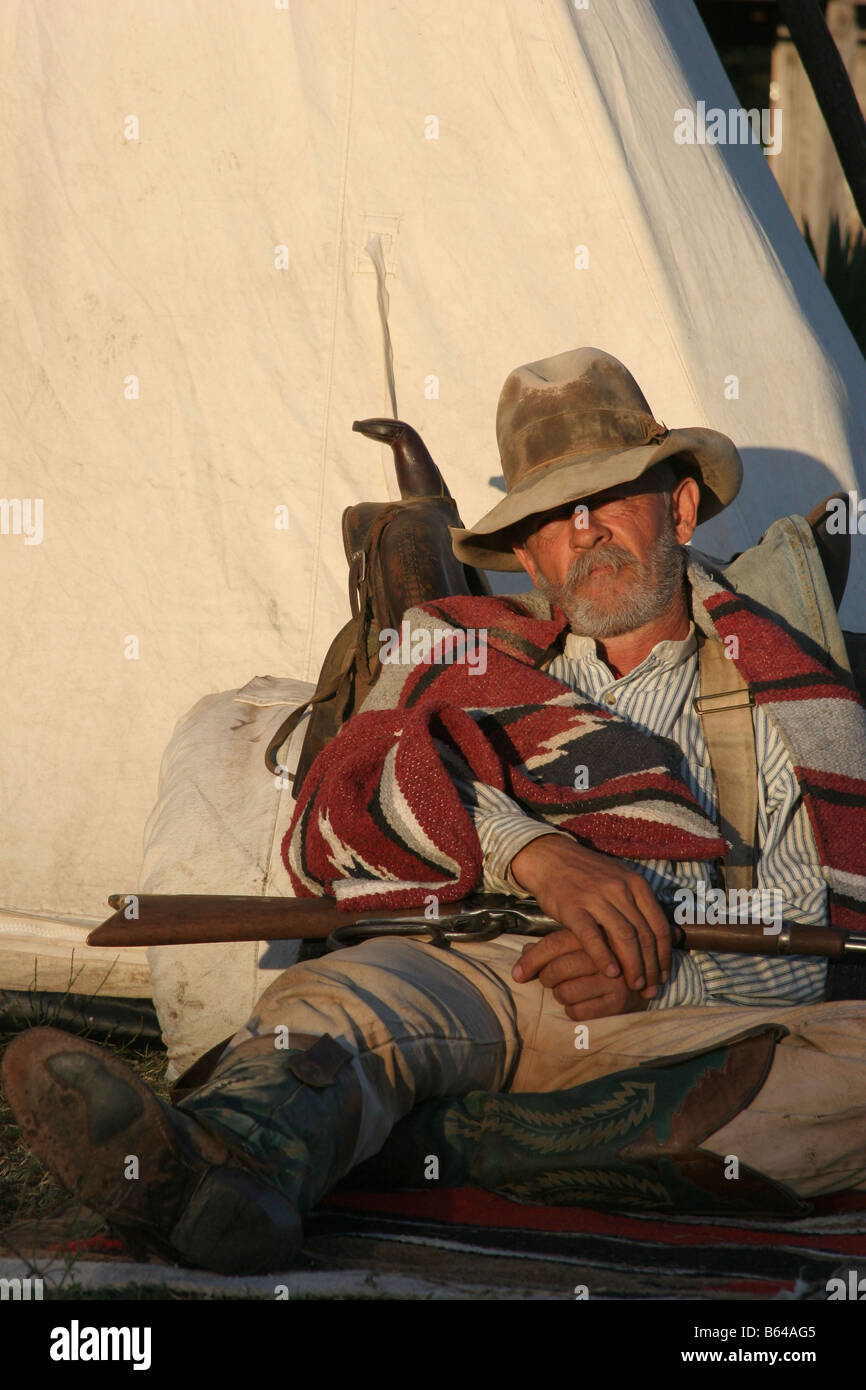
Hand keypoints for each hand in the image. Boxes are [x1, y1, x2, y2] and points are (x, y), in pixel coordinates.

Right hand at [509, 834, 671, 992]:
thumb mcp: (621, 879)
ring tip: (634, 985)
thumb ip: (641, 904)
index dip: (664, 956)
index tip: (663, 976)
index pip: (659, 926)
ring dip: (633, 966)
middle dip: (650, 967)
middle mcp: (620, 889)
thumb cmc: (589, 875)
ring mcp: (596, 897)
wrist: (551, 858)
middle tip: (650, 989)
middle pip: (644, 935)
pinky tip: (611, 973)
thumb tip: (670, 935)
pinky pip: (592, 936)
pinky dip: (604, 957)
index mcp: (636, 884)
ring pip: (624, 937)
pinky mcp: (573, 907)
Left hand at [513, 928, 652, 1020]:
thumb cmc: (604, 957)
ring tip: (568, 989)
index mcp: (598, 931)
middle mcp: (609, 953)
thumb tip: (525, 952)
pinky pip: (578, 1012)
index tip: (517, 974)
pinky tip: (582, 1003)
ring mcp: (615, 979)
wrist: (645, 978)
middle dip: (546, 978)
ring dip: (560, 995)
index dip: (531, 960)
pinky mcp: (619, 1003)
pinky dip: (573, 1010)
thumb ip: (554, 945)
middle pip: (558, 969)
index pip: (554, 944)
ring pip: (565, 992)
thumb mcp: (581, 943)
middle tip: (548, 980)